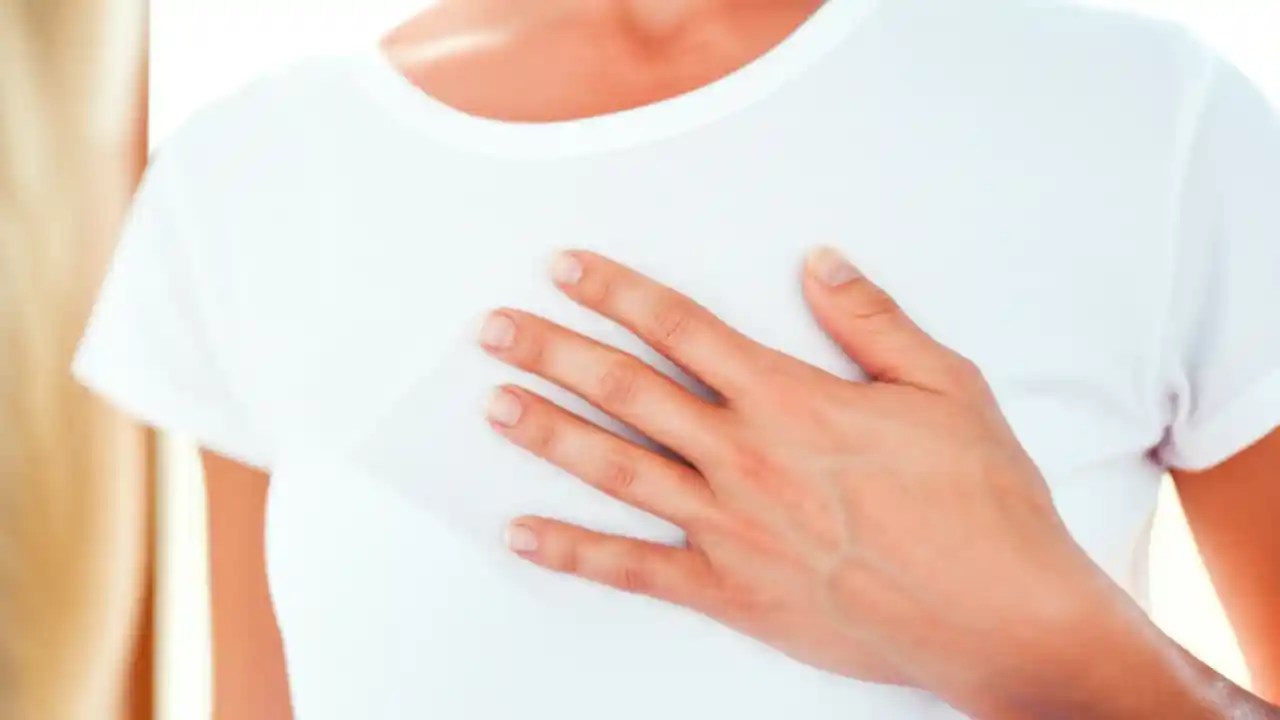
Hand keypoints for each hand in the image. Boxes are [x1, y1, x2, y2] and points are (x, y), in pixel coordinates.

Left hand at [478, 248, 1137, 716]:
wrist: (1000, 615)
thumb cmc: (981, 504)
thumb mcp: (946, 386)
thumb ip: (873, 320)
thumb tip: (821, 264)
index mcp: (792, 400)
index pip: (681, 327)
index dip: (615, 292)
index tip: (566, 270)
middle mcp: (746, 457)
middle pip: (627, 390)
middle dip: (554, 352)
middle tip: (496, 329)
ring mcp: (731, 527)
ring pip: (617, 468)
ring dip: (548, 433)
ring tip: (495, 403)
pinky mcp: (732, 590)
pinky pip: (635, 570)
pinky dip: (574, 552)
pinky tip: (524, 532)